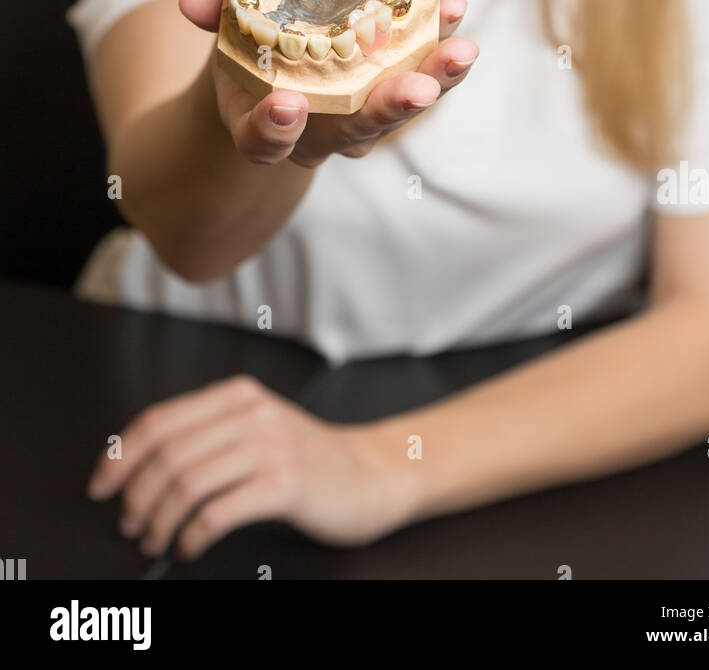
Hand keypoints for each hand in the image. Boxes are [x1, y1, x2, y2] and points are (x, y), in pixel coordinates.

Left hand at [86, 375, 414, 558]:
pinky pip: (218, 513)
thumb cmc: (310, 459)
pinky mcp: (285, 484)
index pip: (160, 420)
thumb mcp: (257, 428)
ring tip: (157, 540)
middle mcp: (251, 414)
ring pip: (187, 485)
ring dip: (160, 521)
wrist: (373, 474)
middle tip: (131, 524)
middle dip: (137, 497)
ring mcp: (269, 447)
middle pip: (168, 455)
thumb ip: (209, 433)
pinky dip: (193, 536)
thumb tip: (142, 465)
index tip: (102, 485)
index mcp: (237, 396)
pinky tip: (191, 546)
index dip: (120, 455)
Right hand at [180, 0, 477, 169]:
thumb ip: (212, 3)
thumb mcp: (224, 18)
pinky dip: (440, 45)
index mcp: (260, 123)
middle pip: (353, 134)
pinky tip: (456, 12)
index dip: (273, 129)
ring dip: (433, 80)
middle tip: (415, 90)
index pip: (264, 141)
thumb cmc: (247, 41)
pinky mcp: (392, 88)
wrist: (278, 61)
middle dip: (386, 110)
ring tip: (462, 50)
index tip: (286, 104)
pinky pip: (420, 73)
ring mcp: (359, 116)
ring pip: (397, 110)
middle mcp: (315, 132)